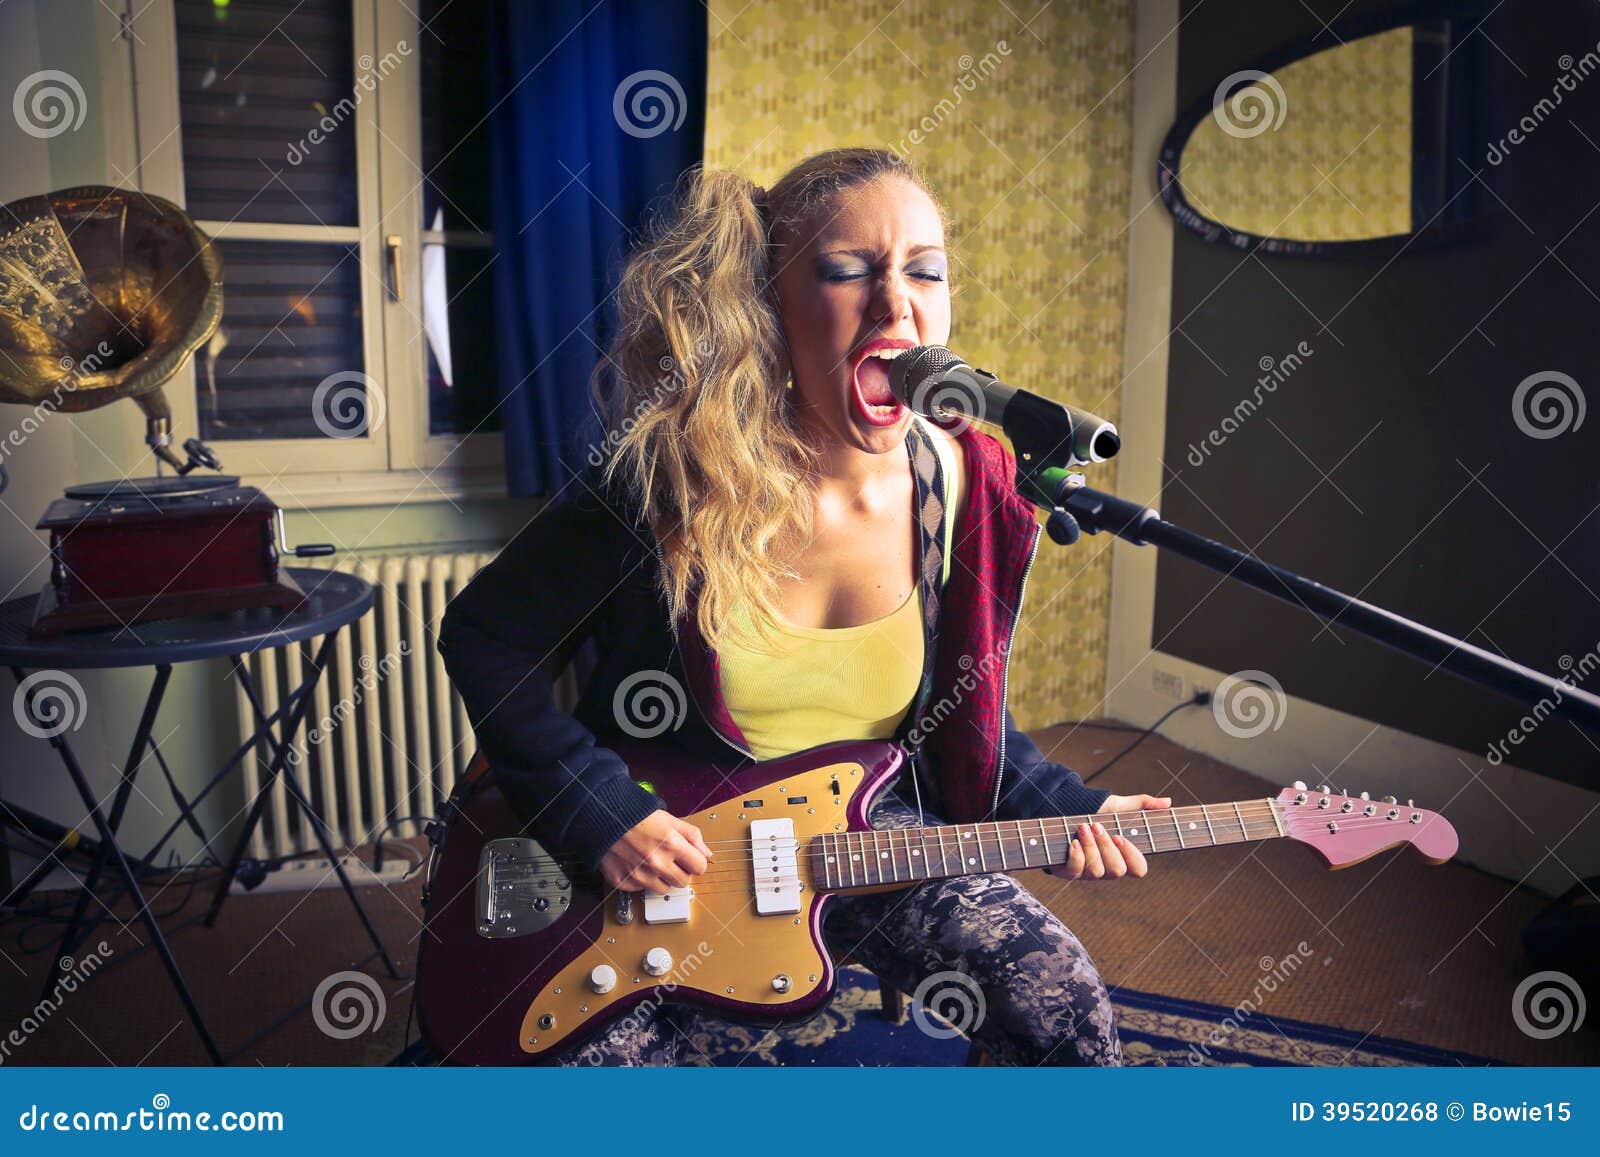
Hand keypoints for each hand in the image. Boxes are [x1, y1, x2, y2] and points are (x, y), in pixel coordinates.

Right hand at [599, 811, 712, 892]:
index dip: (696, 862)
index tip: (690, 859)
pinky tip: (636, 864)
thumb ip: (692, 836)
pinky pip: (640, 889)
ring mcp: (639, 874)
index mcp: (671, 844)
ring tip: (652, 862)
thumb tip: (706, 854)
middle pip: (683, 882)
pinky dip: (641, 880)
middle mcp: (656, 862)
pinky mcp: (623, 881)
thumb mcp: (669, 819)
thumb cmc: (635, 815)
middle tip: (670, 859)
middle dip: (680, 872)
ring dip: (661, 878)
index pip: (699, 868)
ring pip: (663, 889)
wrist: (603, 815)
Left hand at [1048, 793, 1171, 880]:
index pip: (1139, 869)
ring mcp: (1087, 871)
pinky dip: (1076, 856)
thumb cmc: (1094, 810)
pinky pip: (1075, 873)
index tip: (1121, 836)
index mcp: (1122, 856)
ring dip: (1090, 846)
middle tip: (1097, 826)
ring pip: (1096, 871)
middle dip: (1107, 847)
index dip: (1132, 856)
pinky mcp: (1067, 870)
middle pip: (1117, 871)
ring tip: (1083, 827)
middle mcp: (1107, 868)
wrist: (1061, 808)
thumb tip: (1168, 801)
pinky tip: (1074, 842)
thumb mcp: (1119, 805)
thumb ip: (1143, 805)